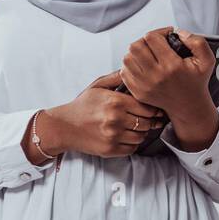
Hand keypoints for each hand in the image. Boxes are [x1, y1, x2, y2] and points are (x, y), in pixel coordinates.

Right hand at [41, 70, 165, 157]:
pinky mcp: (109, 149)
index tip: (154, 109)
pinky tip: (127, 136)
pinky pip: (132, 149)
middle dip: (150, 121)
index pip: (146, 107)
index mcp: (115, 102)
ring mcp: (113, 136)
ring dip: (142, 133)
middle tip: (148, 119)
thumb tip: (131, 70)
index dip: (153, 109)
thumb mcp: (97, 86)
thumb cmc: (82, 106)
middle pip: (147, 123)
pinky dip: (133, 144)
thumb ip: (116, 78)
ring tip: (136, 127)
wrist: (63, 126)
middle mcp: (115, 119)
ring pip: (141, 137)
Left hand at [120, 26, 217, 128]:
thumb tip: (177, 33)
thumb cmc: (196, 81)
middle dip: (145, 41)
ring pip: (127, 58)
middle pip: (135, 46)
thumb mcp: (207, 60)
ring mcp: (144, 86)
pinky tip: (143, 66)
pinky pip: (124, 72)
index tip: (167, 37)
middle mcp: (156, 76)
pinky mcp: (138, 92)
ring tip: (148, 55)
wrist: (189, 106)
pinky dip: (131, 66)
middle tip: (155, 45)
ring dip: (136, 53)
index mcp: (172, 66)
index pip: (152, 38)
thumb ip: (197, 41)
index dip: (159, 32)